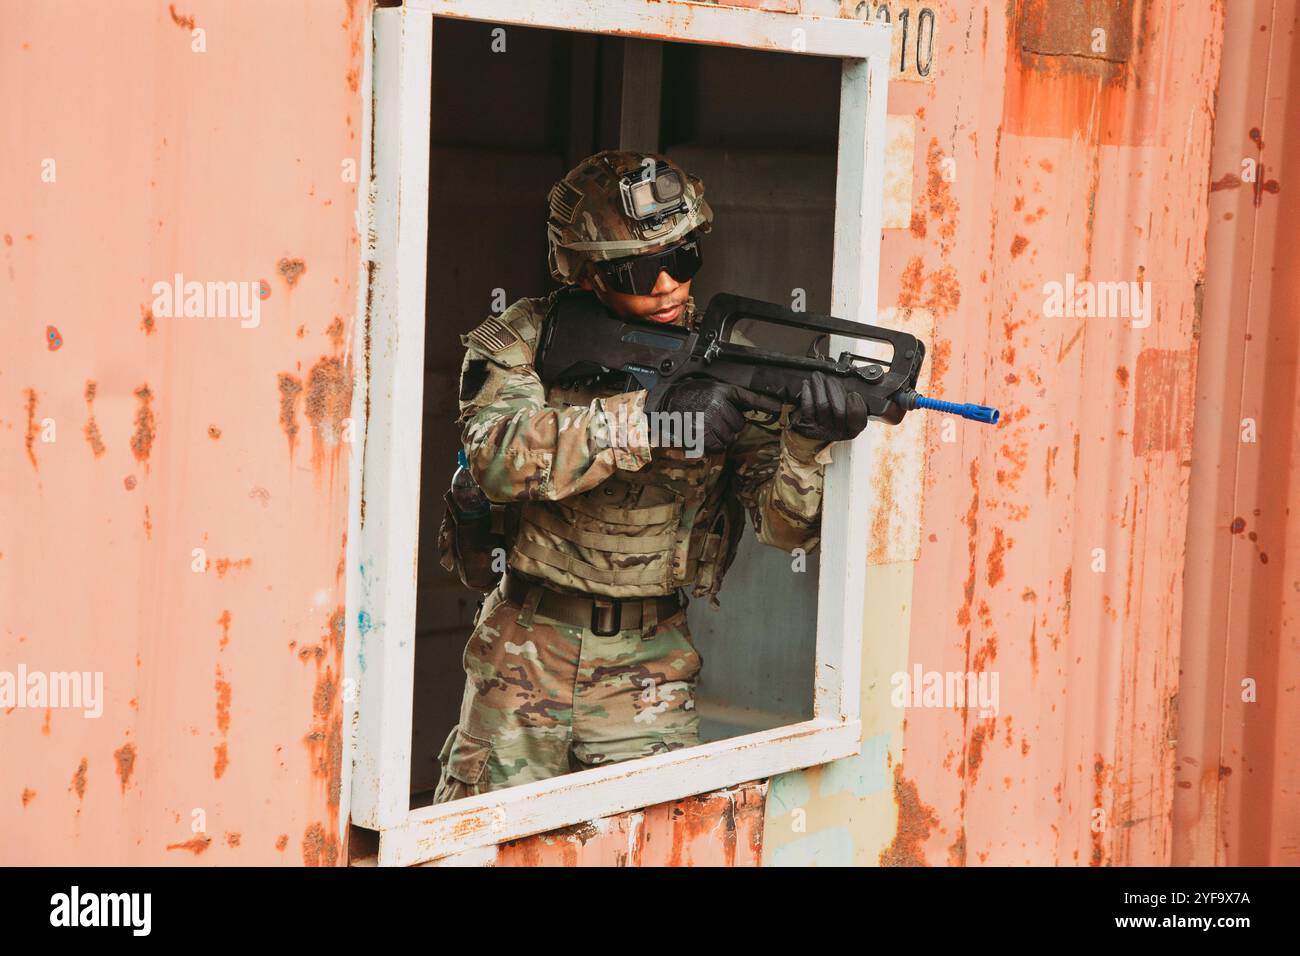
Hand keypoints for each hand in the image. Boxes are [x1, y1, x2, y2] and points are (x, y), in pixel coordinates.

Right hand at [660, 380, 781, 453]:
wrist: (666, 404)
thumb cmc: (689, 396)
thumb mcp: (712, 388)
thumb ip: (731, 397)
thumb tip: (751, 409)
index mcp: (722, 391)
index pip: (750, 399)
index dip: (766, 404)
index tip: (779, 408)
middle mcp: (718, 405)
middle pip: (739, 424)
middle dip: (730, 424)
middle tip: (714, 418)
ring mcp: (710, 421)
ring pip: (730, 437)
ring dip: (722, 435)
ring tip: (707, 426)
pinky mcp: (702, 435)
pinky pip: (719, 446)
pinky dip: (714, 444)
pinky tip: (704, 435)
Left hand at [790, 372, 869, 442]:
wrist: (813, 426)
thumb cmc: (833, 412)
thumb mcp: (848, 408)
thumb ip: (853, 398)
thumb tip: (852, 379)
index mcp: (851, 429)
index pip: (858, 422)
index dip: (856, 407)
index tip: (853, 394)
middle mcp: (837, 433)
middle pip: (839, 411)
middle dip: (835, 390)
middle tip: (831, 379)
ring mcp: (822, 431)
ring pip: (823, 406)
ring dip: (820, 387)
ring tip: (817, 377)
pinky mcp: (807, 426)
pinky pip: (808, 408)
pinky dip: (807, 394)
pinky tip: (807, 385)